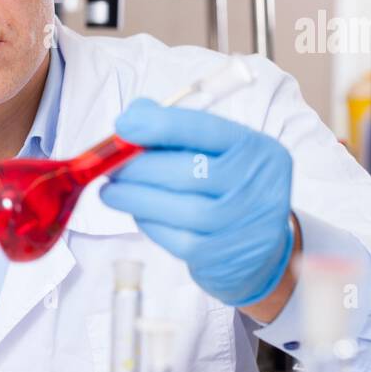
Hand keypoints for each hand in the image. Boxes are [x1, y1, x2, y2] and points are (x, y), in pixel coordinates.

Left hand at [98, 98, 294, 307]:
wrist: (258, 254)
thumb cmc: (226, 193)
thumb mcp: (214, 156)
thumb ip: (175, 131)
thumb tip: (133, 115)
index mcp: (258, 151)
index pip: (207, 129)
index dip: (161, 125)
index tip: (123, 126)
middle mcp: (260, 186)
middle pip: (190, 171)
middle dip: (140, 167)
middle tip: (110, 167)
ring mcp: (245, 225)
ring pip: (182, 208)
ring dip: (136, 198)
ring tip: (111, 193)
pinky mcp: (224, 256)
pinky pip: (177, 239)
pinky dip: (150, 224)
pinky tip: (137, 214)